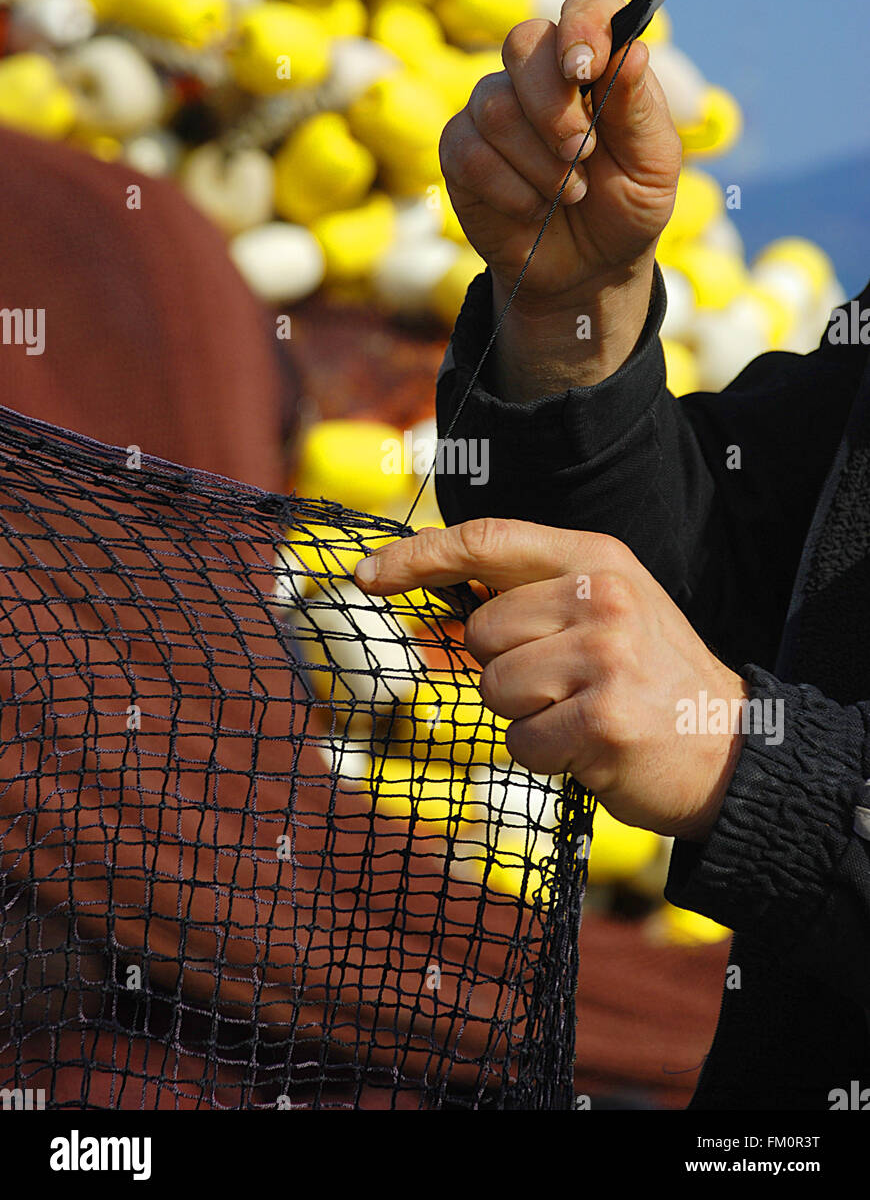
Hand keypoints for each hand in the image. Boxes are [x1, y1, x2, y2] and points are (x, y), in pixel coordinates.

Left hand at [355, 519, 747, 842]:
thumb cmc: (650, 678)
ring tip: (581, 714)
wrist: (731, 747)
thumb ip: (533, 594)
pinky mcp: (603, 721)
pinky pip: (520, 742)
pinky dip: (544, 756)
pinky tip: (590, 748)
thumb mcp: (606, 609)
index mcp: (597, 558)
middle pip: (480, 632)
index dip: (419, 556)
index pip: (488, 539)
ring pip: (495, 690)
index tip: (367, 574)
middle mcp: (603, 597)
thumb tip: (439, 599)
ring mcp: (606, 658)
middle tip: (565, 685)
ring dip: (525, 717)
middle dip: (504, 669)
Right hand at [439, 0, 682, 310]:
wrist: (589, 270)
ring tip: (570, 192)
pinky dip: (510, 189)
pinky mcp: (459, 153)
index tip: (588, 68)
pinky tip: (533, 209)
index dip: (582, 26)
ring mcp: (492, 110)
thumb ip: (639, 108)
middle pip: (523, 44)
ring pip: (496, 106)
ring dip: (539, 162)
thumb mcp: (653, 165)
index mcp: (593, 63)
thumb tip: (634, 49)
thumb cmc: (626, 207)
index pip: (583, 6)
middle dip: (554, 104)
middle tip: (581, 153)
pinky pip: (470, 154)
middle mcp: (537, 75)